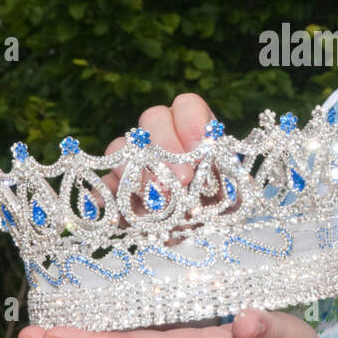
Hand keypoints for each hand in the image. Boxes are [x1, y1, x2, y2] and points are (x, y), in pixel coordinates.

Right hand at [101, 93, 226, 240]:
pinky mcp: (115, 189)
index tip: (201, 151)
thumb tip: (234, 185)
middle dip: (167, 146)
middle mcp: (161, 138)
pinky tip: (106, 205)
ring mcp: (135, 161)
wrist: (199, 232)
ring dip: (138, 169)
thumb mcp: (235, 197)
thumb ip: (236, 188)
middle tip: (183, 178)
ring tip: (157, 198)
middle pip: (152, 118)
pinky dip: (101, 193)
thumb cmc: (220, 207)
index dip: (192, 122)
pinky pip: (101, 183)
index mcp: (193, 131)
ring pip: (121, 146)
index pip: (186, 105)